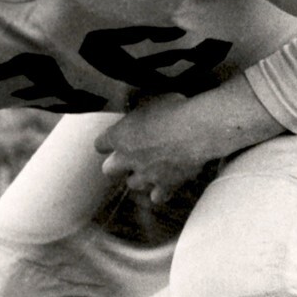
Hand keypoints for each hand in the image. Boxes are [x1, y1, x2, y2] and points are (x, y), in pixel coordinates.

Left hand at [93, 94, 213, 203]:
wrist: (196, 130)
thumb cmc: (174, 110)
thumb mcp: (151, 100)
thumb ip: (140, 110)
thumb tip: (138, 106)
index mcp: (119, 135)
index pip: (100, 144)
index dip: (106, 142)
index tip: (112, 140)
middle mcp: (127, 159)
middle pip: (109, 170)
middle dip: (117, 165)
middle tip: (128, 159)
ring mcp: (146, 175)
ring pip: (132, 184)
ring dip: (139, 178)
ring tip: (149, 171)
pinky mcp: (165, 186)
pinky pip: (158, 196)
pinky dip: (161, 191)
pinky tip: (167, 185)